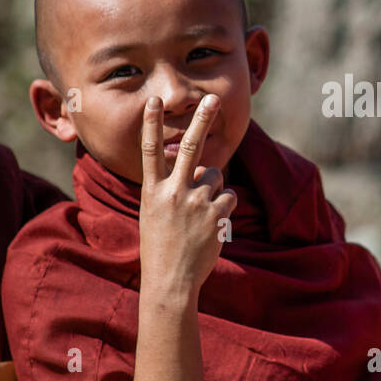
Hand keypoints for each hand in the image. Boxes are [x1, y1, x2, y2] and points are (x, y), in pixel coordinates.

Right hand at [138, 94, 237, 290]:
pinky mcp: (216, 214)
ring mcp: (196, 202)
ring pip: (217, 177)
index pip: (150, 151)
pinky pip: (230, 197)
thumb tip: (203, 170)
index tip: (152, 100)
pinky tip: (213, 226)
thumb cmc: (162, 248)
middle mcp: (173, 192)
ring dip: (215, 190)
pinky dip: (226, 208)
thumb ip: (175, 188)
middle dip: (202, 119)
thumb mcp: (156, 214)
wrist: (170, 282)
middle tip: (212, 98)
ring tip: (201, 216)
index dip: (151, 123)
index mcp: (153, 191)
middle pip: (189, 146)